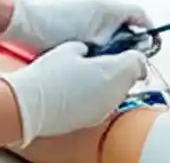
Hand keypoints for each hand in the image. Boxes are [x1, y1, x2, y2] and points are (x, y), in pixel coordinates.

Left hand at [0, 0, 151, 50]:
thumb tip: (131, 56)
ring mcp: (85, 13)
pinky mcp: (73, 21)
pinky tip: (89, 60)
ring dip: (112, 46)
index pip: (139, 16)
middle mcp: (99, 7)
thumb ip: (114, 46)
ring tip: (107, 64)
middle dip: (128, 44)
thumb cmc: (55, 28)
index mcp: (108, 8)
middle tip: (127, 64)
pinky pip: (94, 33)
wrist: (22, 22)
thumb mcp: (91, 40)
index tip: (149, 51)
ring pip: (109, 31)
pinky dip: (97, 45)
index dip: (148, 33)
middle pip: (126, 24)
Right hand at [0, 42, 147, 144]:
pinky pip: (103, 105)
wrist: (31, 105)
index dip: (131, 53)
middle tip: (102, 59)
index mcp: (115, 71)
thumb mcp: (69, 47)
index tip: (121, 49)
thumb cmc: (50, 75)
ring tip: (87, 74)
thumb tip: (87, 51)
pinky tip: (78, 90)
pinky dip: (97, 96)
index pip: (139, 62)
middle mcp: (115, 93)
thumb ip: (86, 48)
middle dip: (120, 68)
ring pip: (117, 93)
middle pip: (129, 78)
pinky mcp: (92, 121)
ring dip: (109, 83)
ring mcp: (104, 110)